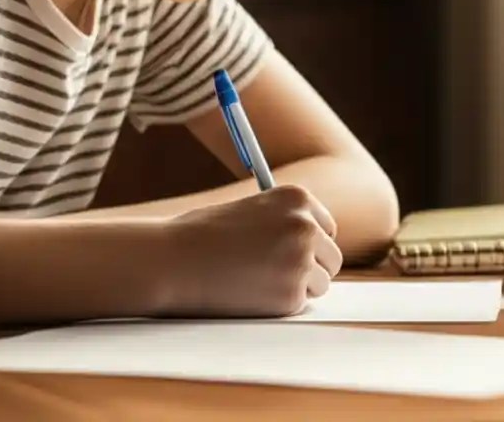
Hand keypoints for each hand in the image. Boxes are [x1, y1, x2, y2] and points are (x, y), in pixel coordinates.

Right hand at [154, 185, 342, 316]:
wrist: (172, 260)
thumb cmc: (200, 235)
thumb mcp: (248, 211)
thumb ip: (281, 222)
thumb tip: (311, 243)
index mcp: (296, 198)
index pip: (326, 227)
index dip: (310, 243)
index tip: (292, 253)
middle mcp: (306, 226)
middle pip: (332, 257)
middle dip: (311, 268)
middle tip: (278, 276)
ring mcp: (301, 262)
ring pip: (320, 284)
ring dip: (296, 287)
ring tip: (256, 282)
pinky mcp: (291, 296)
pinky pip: (298, 305)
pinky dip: (278, 305)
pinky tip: (248, 294)